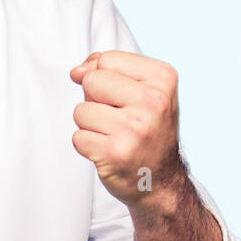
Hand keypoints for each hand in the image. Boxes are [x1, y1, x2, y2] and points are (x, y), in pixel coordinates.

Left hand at [69, 50, 185, 210]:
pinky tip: (109, 151)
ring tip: (114, 136)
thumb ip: (110, 69)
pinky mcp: (115, 153)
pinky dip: (88, 146)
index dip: (103, 76)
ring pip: (81, 111)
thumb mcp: (143, 89)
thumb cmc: (147, 130)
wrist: (161, 180)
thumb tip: (77, 71)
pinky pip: (78, 137)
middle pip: (92, 81)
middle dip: (96, 100)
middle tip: (118, 118)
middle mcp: (153, 102)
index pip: (107, 59)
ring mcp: (134, 128)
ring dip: (91, 125)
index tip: (120, 96)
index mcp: (163, 79)